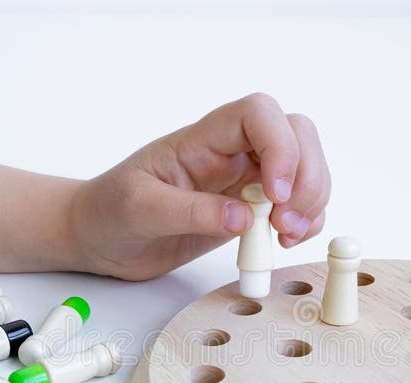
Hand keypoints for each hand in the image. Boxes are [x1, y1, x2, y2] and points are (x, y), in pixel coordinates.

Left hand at [66, 93, 330, 279]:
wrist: (99, 237)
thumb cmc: (109, 212)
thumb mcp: (139, 211)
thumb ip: (190, 212)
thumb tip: (243, 218)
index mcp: (201, 140)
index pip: (257, 114)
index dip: (279, 146)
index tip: (273, 194)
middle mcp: (230, 152)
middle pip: (295, 134)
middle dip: (306, 175)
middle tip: (286, 222)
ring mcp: (244, 179)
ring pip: (304, 167)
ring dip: (311, 200)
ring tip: (287, 236)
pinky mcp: (250, 208)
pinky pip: (295, 203)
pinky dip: (305, 220)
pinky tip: (286, 241)